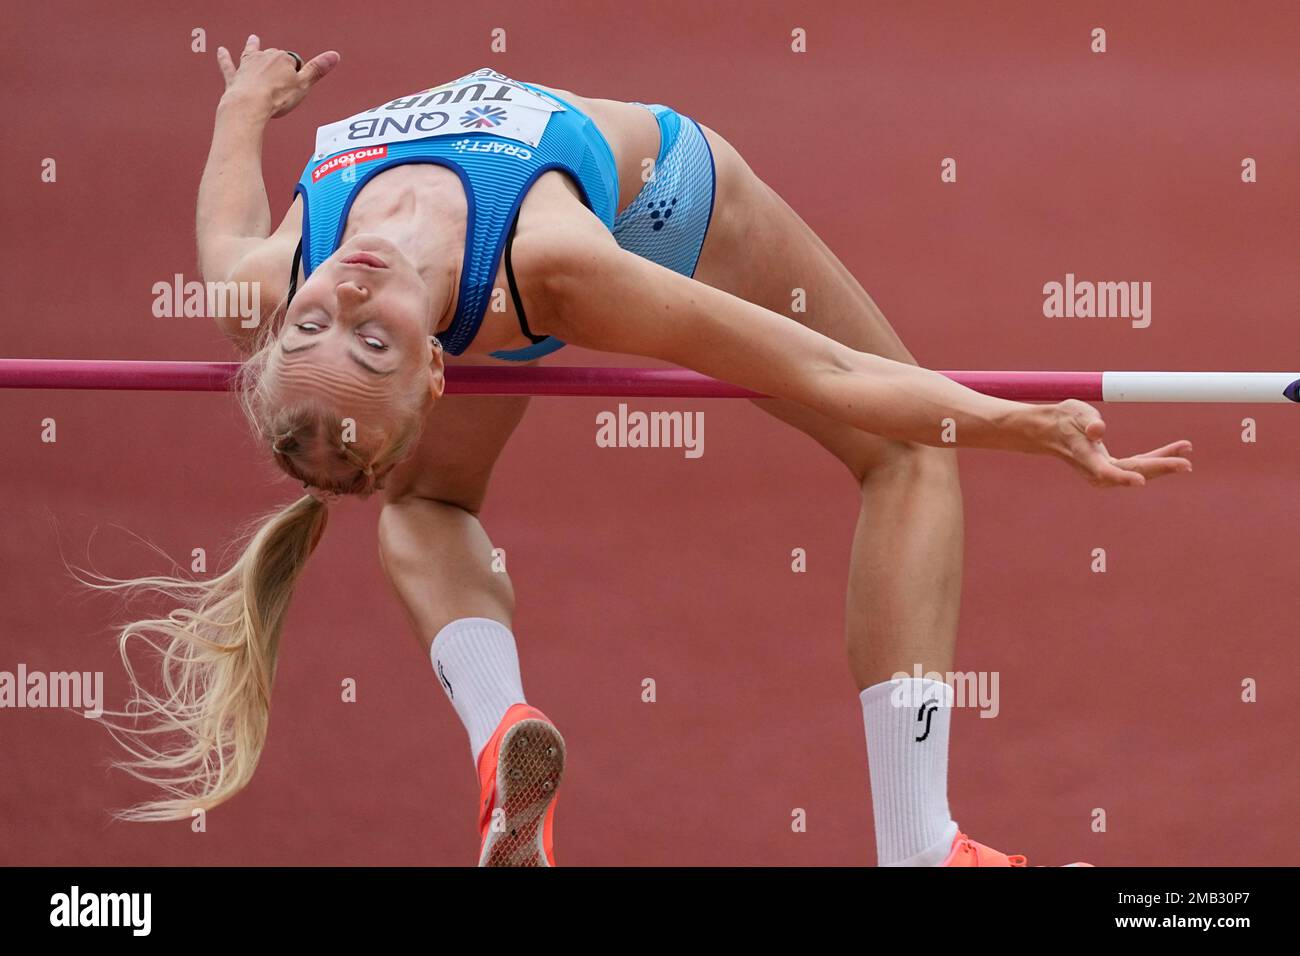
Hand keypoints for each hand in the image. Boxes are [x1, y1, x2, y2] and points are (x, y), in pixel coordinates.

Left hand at [216, 34, 339, 118]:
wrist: (249, 107)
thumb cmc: (277, 98)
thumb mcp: (303, 85)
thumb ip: (317, 69)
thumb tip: (335, 55)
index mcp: (282, 58)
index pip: (294, 63)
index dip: (298, 76)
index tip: (297, 88)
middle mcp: (264, 57)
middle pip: (275, 58)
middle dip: (279, 66)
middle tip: (282, 84)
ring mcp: (247, 66)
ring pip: (252, 53)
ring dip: (253, 47)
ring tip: (253, 39)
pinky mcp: (234, 78)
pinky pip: (228, 66)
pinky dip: (224, 59)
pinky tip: (221, 51)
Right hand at [1040, 400, 1192, 487]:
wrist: (1050, 432)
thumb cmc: (1063, 419)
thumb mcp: (1073, 412)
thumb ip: (1087, 420)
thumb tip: (1099, 430)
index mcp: (1085, 458)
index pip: (1106, 471)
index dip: (1123, 477)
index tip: (1140, 482)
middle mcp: (1096, 471)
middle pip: (1131, 472)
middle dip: (1159, 468)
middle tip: (1186, 464)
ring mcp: (1105, 472)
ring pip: (1139, 471)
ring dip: (1163, 464)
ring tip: (1186, 450)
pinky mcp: (1113, 467)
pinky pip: (1138, 466)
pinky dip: (1157, 460)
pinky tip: (1175, 451)